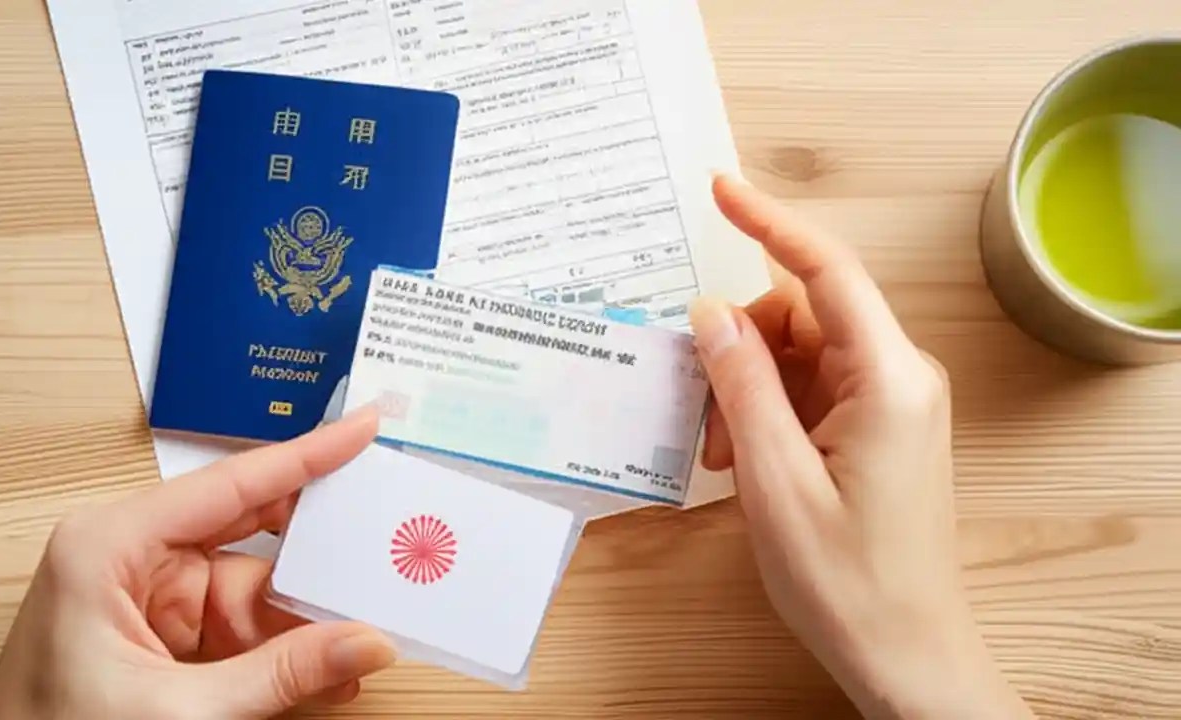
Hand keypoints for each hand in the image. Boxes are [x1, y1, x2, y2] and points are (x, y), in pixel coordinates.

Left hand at [0, 407, 395, 719]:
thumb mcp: (178, 711)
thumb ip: (282, 674)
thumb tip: (367, 643)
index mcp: (110, 545)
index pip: (231, 484)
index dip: (307, 456)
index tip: (362, 428)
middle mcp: (130, 558)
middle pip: (251, 532)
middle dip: (317, 551)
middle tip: (382, 542)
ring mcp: (148, 598)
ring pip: (254, 590)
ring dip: (305, 621)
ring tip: (361, 637)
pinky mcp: (162, 637)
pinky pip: (240, 629)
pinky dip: (282, 651)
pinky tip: (324, 670)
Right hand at [690, 174, 1033, 719]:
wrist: (906, 655)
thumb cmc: (849, 582)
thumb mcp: (776, 482)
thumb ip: (743, 387)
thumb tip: (712, 314)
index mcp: (888, 380)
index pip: (827, 270)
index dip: (770, 222)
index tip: (722, 189)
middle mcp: (898, 377)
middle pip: (800, 314)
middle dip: (739, 350)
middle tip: (702, 416)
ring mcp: (889, 402)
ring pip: (797, 354)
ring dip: (747, 390)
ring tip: (725, 458)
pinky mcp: (876, 426)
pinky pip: (808, 388)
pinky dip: (766, 412)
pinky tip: (745, 462)